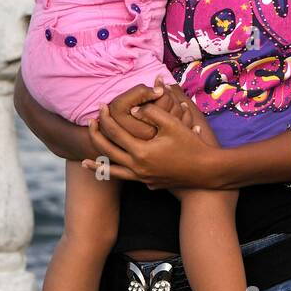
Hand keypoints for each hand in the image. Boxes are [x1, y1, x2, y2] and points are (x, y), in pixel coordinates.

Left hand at [81, 83, 223, 189]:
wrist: (207, 171)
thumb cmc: (191, 145)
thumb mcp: (173, 124)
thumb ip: (152, 113)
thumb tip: (133, 109)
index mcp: (141, 152)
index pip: (115, 133)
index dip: (106, 118)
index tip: (101, 106)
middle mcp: (138, 168)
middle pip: (108, 152)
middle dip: (97, 136)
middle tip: (90, 122)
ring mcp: (142, 178)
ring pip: (113, 173)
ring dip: (98, 165)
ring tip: (84, 161)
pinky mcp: (149, 184)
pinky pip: (127, 179)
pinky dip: (115, 175)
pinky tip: (111, 172)